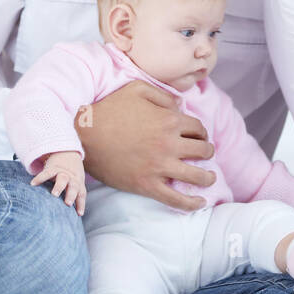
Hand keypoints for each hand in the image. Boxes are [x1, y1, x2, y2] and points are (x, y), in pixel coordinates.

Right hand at [32, 151, 86, 215]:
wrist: (67, 153)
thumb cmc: (71, 174)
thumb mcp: (75, 183)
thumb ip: (72, 196)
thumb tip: (69, 216)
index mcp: (78, 183)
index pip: (81, 194)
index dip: (81, 204)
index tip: (79, 214)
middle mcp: (72, 178)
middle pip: (74, 186)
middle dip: (71, 195)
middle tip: (68, 203)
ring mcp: (63, 172)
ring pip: (62, 179)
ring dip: (59, 187)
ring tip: (54, 195)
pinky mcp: (53, 167)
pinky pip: (47, 173)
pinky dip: (40, 178)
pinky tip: (33, 184)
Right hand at [78, 81, 215, 209]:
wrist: (83, 136)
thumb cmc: (109, 110)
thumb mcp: (136, 89)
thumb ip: (162, 95)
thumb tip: (180, 105)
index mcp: (169, 120)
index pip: (198, 128)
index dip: (201, 132)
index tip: (198, 137)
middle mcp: (169, 144)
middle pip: (203, 151)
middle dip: (207, 152)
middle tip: (205, 155)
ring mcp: (159, 166)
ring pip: (197, 176)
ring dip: (208, 177)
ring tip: (209, 178)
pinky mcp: (147, 185)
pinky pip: (176, 199)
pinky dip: (191, 203)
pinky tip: (200, 203)